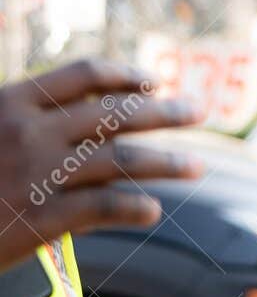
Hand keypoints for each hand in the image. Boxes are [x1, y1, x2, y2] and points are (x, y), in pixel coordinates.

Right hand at [0, 58, 202, 272]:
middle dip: (162, 112)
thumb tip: (63, 108)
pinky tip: (152, 210)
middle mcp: (30, 133)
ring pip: (119, 162)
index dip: (124, 75)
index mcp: (12, 103)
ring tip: (195, 166)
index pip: (83, 76)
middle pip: (114, 115)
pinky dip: (133, 208)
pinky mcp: (39, 221)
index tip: (153, 79)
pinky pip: (101, 209)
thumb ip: (19, 114)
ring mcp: (37, 176)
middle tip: (198, 111)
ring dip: (165, 162)